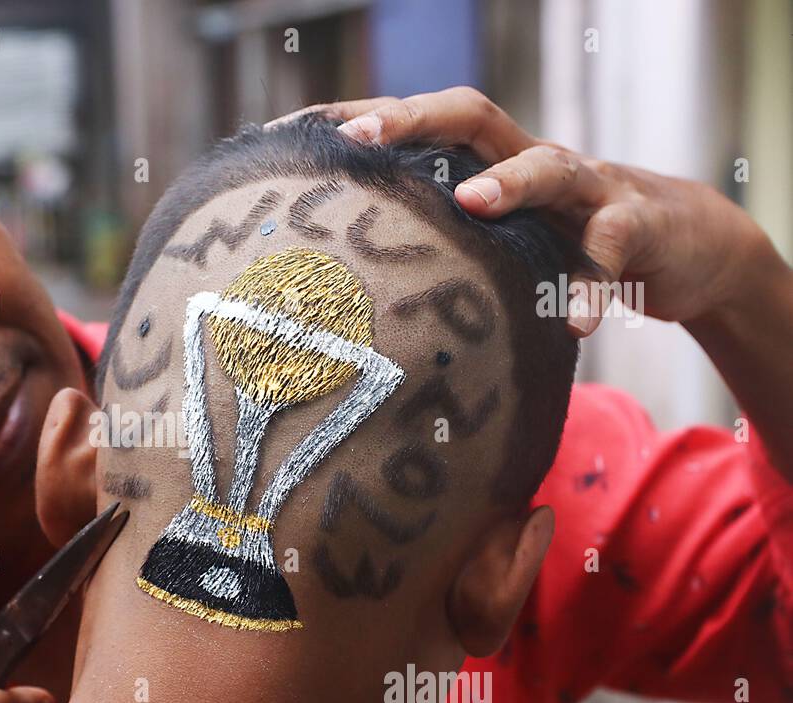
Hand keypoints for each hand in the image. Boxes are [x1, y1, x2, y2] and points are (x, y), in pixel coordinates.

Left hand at [269, 87, 777, 335]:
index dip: (352, 120)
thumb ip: (433, 246)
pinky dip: (593, 286)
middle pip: (470, 117)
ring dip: (510, 180)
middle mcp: (527, 160)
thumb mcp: (491, 239)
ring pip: (551, 164)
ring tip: (472, 202)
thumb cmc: (556, 247)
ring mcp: (586, 189)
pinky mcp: (636, 228)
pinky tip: (575, 323)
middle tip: (360, 139)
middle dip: (413, 121)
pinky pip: (613, 251)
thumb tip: (335, 294)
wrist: (679, 243)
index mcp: (482, 162)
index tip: (286, 132)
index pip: (412, 124)